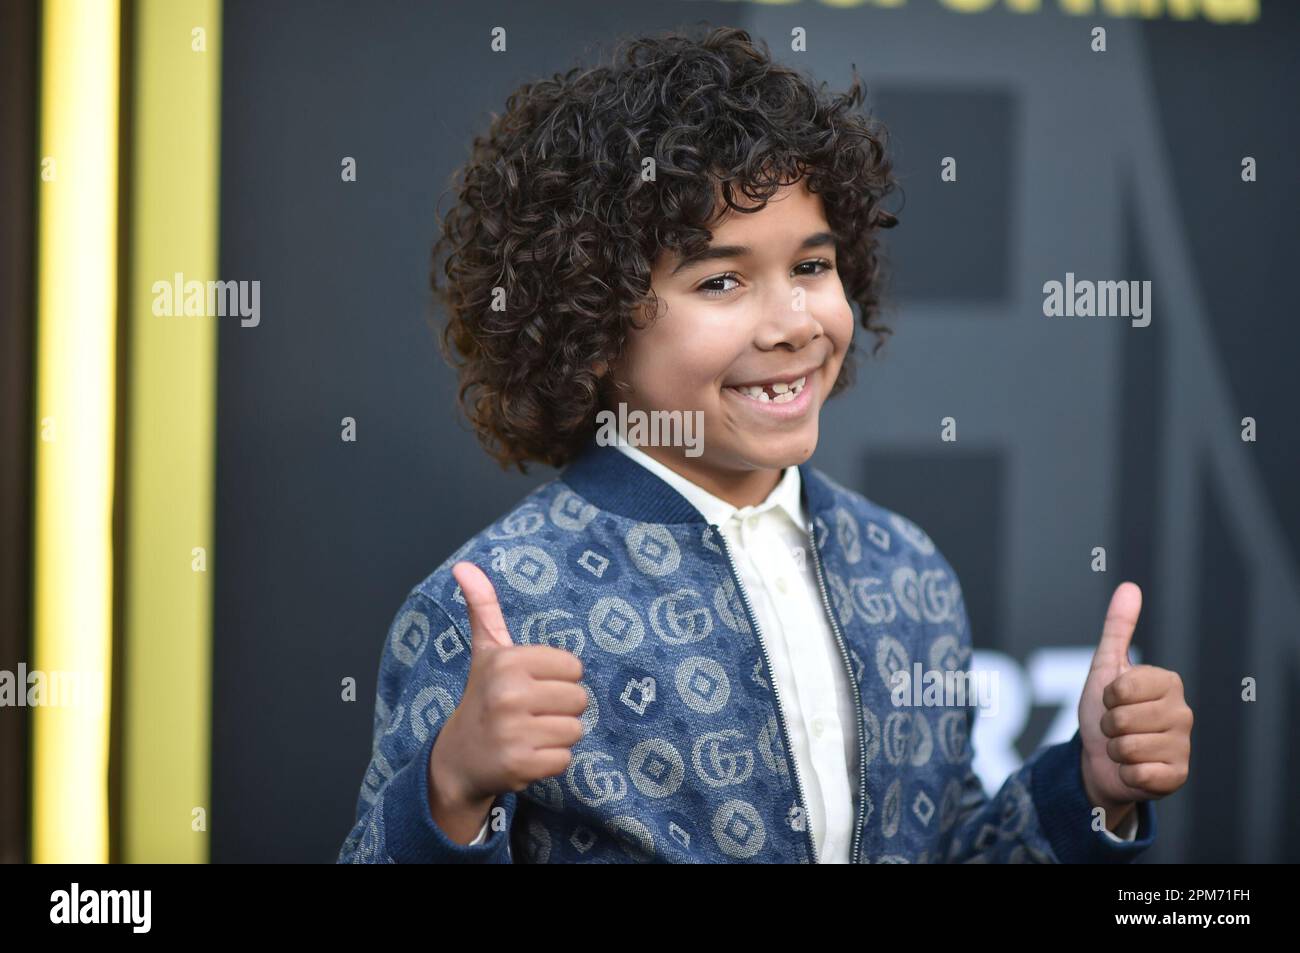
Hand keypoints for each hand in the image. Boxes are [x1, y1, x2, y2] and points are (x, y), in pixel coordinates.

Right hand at [428, 562, 587, 833]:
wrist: (458, 758)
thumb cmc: (483, 697)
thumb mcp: (485, 651)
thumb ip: (484, 607)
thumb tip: (464, 565)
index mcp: (506, 661)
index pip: (573, 667)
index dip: (557, 679)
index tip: (530, 686)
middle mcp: (508, 694)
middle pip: (579, 699)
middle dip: (560, 708)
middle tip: (529, 713)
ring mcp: (513, 732)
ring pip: (575, 729)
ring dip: (556, 736)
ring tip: (528, 733)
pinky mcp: (520, 765)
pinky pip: (565, 759)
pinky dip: (551, 761)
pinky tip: (526, 754)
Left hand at [1077, 582, 1192, 831]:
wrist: (1101, 759)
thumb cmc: (1105, 711)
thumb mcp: (1105, 667)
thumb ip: (1118, 628)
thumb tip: (1129, 586)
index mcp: (1168, 682)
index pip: (1122, 688)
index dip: (1107, 697)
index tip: (1112, 700)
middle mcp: (1183, 712)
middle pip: (1122, 720)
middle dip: (1107, 726)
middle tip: (1115, 728)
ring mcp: (1183, 746)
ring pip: (1127, 748)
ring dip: (1114, 751)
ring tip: (1122, 748)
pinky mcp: (1178, 776)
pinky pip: (1138, 775)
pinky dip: (1126, 773)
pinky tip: (1134, 769)